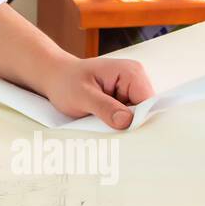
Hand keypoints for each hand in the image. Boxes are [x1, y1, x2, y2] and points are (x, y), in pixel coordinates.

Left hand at [40, 57, 154, 129]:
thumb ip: (104, 107)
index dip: (138, 120)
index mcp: (130, 72)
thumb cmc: (65, 82)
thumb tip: (126, 121)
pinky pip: (128, 116)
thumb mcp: (81, 96)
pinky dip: (118, 123)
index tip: (122, 133)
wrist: (55, 77)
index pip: (148, 103)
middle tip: (108, 131)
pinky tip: (104, 123)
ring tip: (102, 125)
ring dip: (123, 125)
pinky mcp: (125, 98)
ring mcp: (131, 89)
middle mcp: (136, 78)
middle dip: (130, 124)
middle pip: (145, 111)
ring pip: (137, 116)